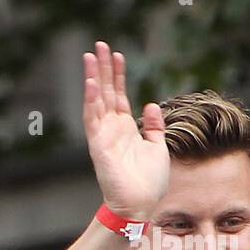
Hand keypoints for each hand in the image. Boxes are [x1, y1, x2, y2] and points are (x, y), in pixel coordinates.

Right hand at [82, 41, 168, 220]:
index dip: (118, 75)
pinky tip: (91, 82)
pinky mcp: (99, 145)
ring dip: (93, 77)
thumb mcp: (158, 146)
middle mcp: (112, 129)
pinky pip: (92, 119)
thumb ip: (154, 126)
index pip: (119, 95)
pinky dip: (91, 100)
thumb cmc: (149, 181)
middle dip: (102, 68)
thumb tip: (151, 105)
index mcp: (126, 128)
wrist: (140, 204)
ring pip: (96, 100)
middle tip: (99, 45)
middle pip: (105, 92)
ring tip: (91, 55)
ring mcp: (103, 136)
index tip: (117, 54)